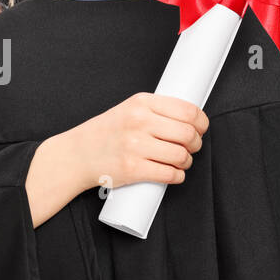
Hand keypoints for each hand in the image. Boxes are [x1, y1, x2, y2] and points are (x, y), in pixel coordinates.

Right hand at [26, 93, 208, 226]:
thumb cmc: (105, 133)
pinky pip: (169, 174)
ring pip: (181, 155)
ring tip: (180, 162)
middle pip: (188, 134)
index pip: (187, 110)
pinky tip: (174, 174)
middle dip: (196, 144)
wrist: (77, 154)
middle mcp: (139, 121)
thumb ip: (155, 111)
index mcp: (141, 103)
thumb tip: (190, 120)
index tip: (200, 128)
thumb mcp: (128, 109)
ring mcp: (135, 146)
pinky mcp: (133, 169)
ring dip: (187, 162)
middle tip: (191, 148)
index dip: (201, 122)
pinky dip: (177, 176)